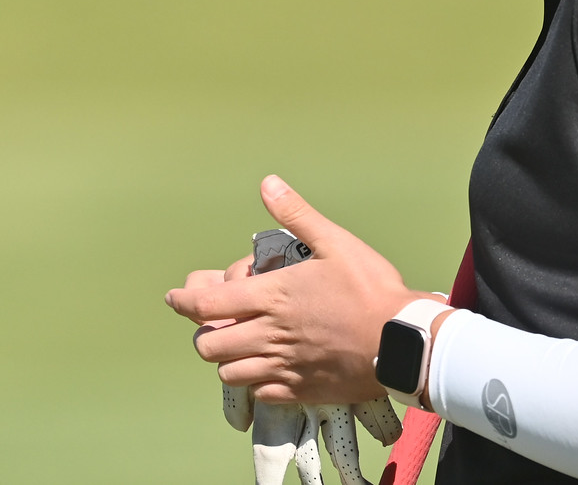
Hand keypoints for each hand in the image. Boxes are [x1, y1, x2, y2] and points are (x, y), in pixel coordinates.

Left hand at [168, 176, 422, 405]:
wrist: (402, 341)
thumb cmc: (371, 287)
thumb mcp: (336, 242)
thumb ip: (297, 215)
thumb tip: (268, 184)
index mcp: (273, 297)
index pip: (208, 305)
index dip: (184, 301)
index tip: (175, 297)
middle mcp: (270, 336)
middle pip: (209, 345)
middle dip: (204, 332)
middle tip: (217, 322)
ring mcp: (283, 367)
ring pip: (229, 373)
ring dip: (227, 358)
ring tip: (241, 344)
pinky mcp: (300, 390)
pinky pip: (259, 393)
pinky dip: (254, 381)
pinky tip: (266, 368)